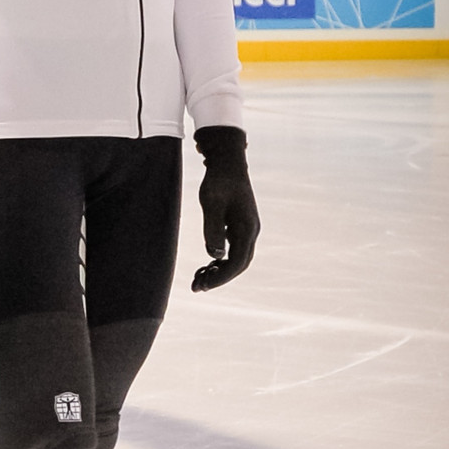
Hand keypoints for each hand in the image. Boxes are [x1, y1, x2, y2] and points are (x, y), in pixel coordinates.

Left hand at [191, 125, 259, 290]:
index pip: (238, 262)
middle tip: (197, 287)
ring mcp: (246, 228)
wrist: (227, 161)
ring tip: (198, 279)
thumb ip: (213, 228)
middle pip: (239, 264)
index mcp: (247, 227)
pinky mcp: (239, 225)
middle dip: (219, 278)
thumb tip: (215, 255)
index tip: (204, 285)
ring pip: (236, 258)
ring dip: (219, 271)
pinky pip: (233, 250)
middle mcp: (250, 230)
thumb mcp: (212, 203)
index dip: (222, 277)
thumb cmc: (218, 180)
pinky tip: (207, 264)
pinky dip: (220, 260)